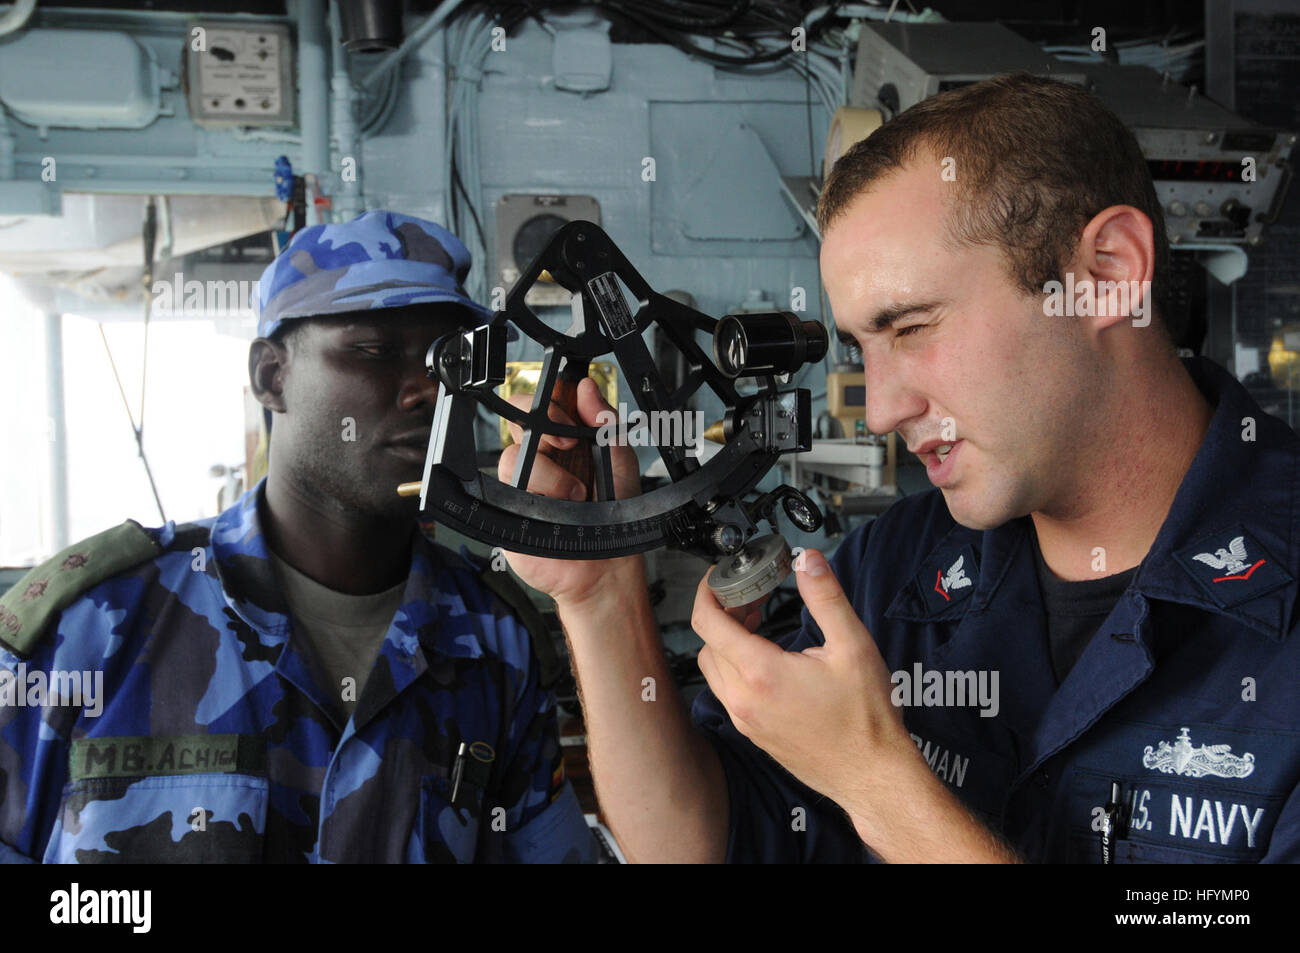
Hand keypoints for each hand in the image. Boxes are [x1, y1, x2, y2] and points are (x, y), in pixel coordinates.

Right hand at [497, 377, 642, 606]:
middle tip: (569, 442)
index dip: (552, 401)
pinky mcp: (508, 508)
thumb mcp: (620, 459)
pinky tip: (556, 510)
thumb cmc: (616, 516)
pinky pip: (507, 487)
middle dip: (545, 424)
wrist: (606, 564)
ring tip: (576, 496)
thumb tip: (586, 386)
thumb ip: (606, 421)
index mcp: (565, 440)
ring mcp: (522, 482)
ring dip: (553, 475)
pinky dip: (538, 496)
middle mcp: (540, 457)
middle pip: (519, 418)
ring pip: (516, 454)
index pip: (544, 403)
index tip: (574, 415)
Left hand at [691, 547, 911, 806]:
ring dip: (725, 641)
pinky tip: (765, 658)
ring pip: (713, 670)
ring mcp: (745, 721)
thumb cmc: (867, 718)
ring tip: (757, 623)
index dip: (708, 592)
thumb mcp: (853, 645)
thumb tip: (808, 560)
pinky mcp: (753, 734)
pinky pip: (727, 693)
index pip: (708, 623)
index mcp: (762, 673)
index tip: (718, 576)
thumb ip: (826, 597)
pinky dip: (734, 667)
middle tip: (751, 597)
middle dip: (722, 613)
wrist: (872, 775)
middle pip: (707, 644)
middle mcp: (744, 700)